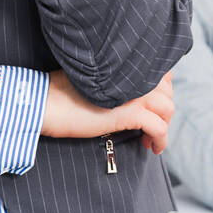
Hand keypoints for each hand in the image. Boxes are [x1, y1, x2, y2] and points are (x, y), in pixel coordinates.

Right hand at [41, 70, 174, 153]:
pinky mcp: (130, 113)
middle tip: (151, 125)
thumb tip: (127, 96)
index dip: (162, 91)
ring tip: (149, 138)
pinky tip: (151, 147)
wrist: (45, 102)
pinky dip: (160, 139)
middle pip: (167, 92)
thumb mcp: (94, 80)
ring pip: (167, 109)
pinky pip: (158, 127)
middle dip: (163, 110)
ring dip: (164, 125)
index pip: (160, 73)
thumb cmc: (61, 92)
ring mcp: (134, 93)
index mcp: (126, 65)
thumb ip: (116, 81)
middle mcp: (134, 76)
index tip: (153, 105)